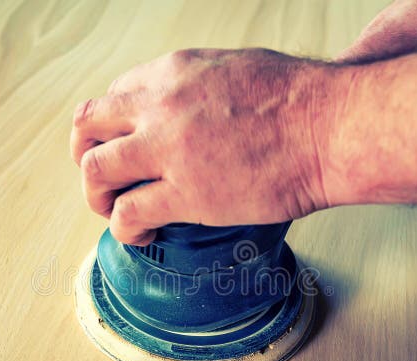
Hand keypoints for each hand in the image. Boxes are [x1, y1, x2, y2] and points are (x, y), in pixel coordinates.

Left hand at [70, 49, 335, 244]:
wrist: (330, 127)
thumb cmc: (300, 99)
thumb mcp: (236, 69)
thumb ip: (199, 87)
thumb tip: (189, 109)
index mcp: (172, 72)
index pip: (113, 96)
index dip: (113, 128)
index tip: (126, 148)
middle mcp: (159, 105)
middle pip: (88, 127)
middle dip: (86, 156)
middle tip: (103, 180)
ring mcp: (168, 149)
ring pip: (95, 171)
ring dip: (97, 196)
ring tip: (114, 211)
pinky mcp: (185, 193)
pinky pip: (128, 215)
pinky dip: (125, 230)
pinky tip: (143, 235)